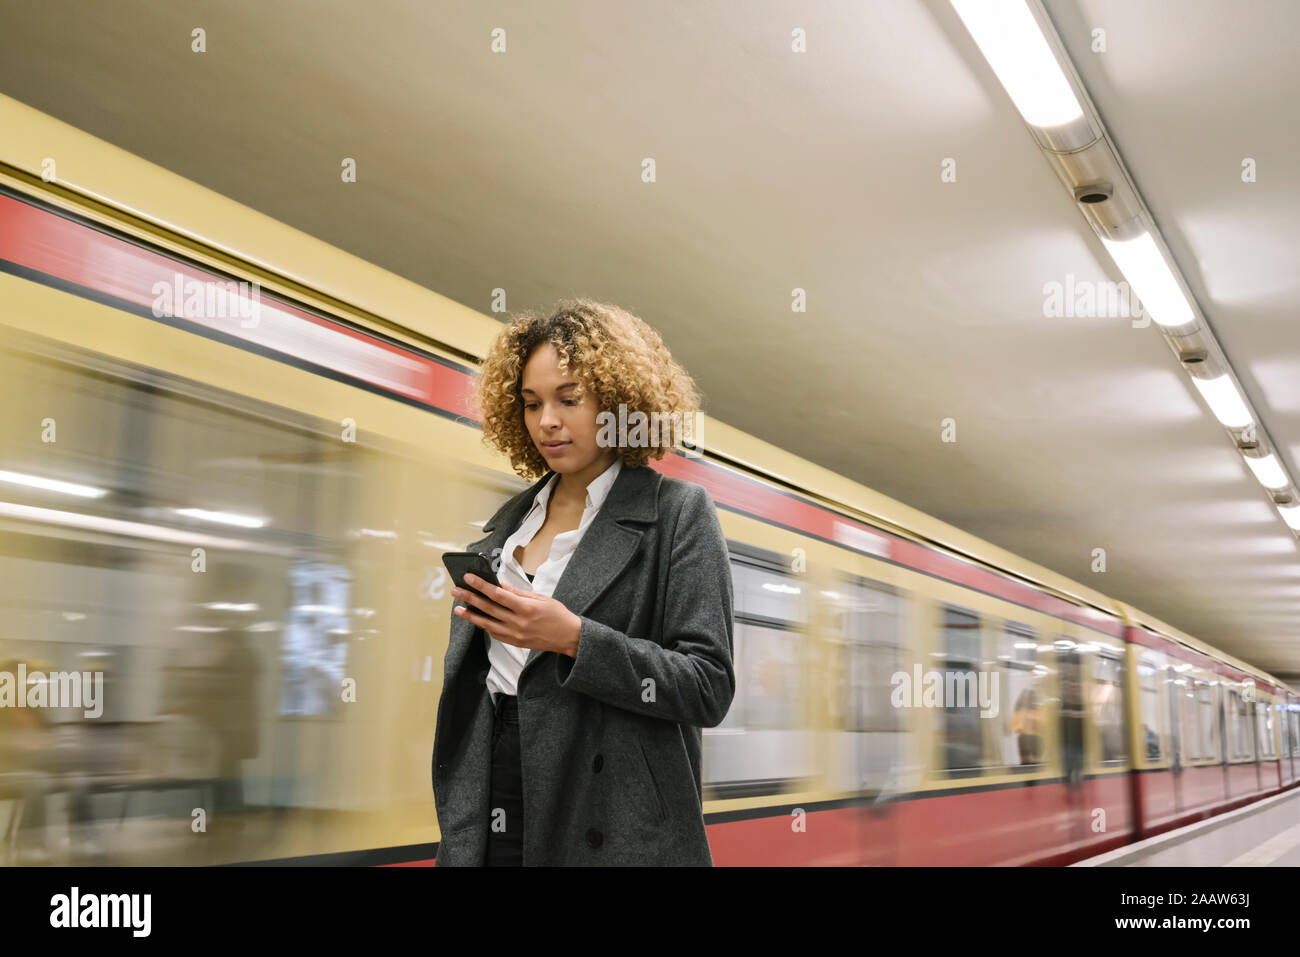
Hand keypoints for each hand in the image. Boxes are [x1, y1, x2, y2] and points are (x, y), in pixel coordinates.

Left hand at [452, 574, 582, 657]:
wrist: (568, 637)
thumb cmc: (557, 615)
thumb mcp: (540, 598)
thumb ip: (517, 593)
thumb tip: (500, 585)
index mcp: (526, 608)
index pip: (498, 594)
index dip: (481, 585)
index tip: (469, 578)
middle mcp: (518, 622)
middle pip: (488, 608)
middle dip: (470, 598)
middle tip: (456, 591)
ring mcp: (515, 635)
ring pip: (487, 624)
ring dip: (471, 615)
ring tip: (458, 609)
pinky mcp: (514, 642)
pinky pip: (495, 634)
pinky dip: (484, 626)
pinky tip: (476, 619)